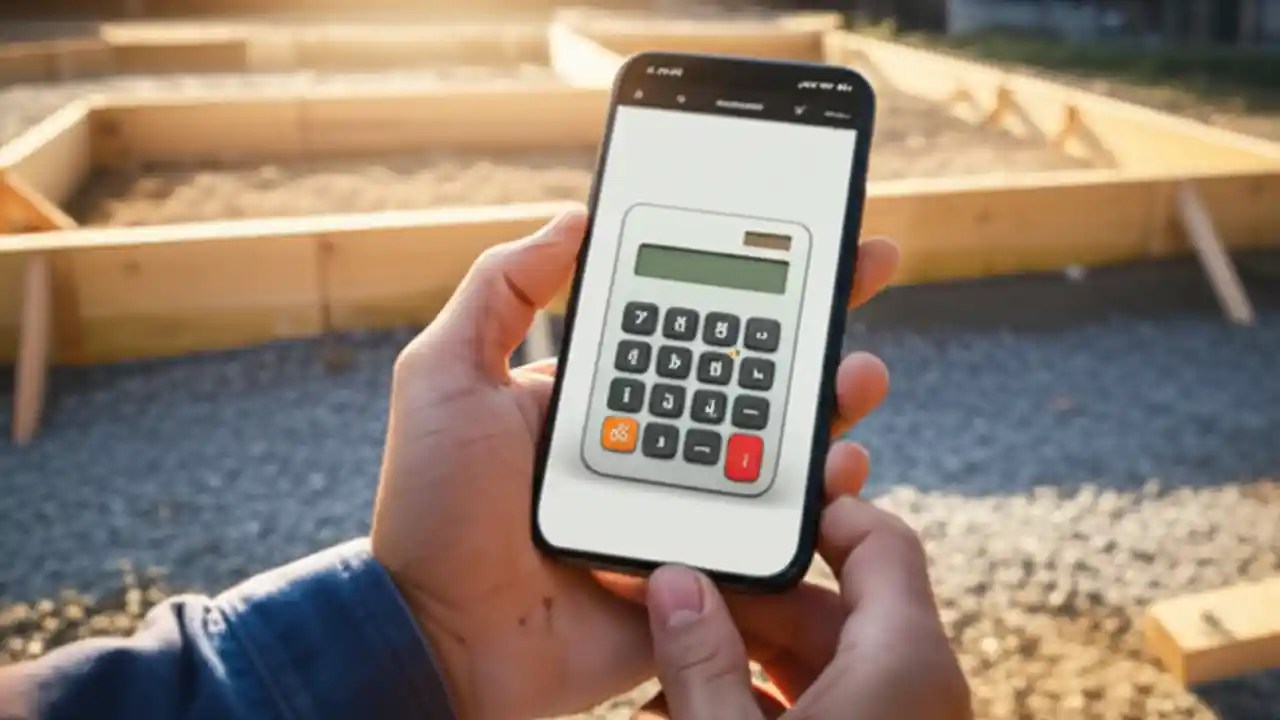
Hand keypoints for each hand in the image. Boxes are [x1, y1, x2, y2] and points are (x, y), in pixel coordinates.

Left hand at [370, 208, 900, 717]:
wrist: (445, 636)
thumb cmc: (435, 510)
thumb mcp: (448, 378)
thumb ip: (501, 292)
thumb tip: (574, 218)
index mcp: (601, 394)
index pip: (684, 322)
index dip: (743, 277)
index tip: (798, 234)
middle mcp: (650, 440)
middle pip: (748, 373)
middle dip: (813, 322)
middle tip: (865, 270)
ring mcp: (681, 502)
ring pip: (775, 444)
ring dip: (830, 402)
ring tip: (859, 372)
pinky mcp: (702, 563)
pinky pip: (773, 526)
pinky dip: (818, 496)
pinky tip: (840, 464)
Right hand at [639, 499, 971, 719]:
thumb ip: (701, 661)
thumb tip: (675, 583)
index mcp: (906, 661)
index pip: (878, 538)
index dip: (812, 509)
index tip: (740, 505)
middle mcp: (919, 685)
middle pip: (831, 601)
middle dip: (744, 598)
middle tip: (670, 594)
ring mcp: (901, 719)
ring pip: (824, 657)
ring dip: (745, 654)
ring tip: (666, 661)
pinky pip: (830, 702)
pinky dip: (766, 696)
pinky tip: (694, 706)